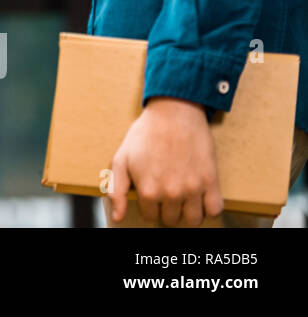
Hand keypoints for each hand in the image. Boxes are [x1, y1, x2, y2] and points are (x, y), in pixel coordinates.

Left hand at [107, 96, 223, 225]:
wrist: (173, 112)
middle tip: (166, 194)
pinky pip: (215, 210)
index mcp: (148, 190)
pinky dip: (209, 208)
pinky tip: (200, 198)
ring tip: (183, 200)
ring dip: (187, 213)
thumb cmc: (145, 134)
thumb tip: (118, 217)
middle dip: (166, 210)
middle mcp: (171, 194)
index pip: (150, 216)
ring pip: (193, 220)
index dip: (149, 206)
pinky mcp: (210, 181)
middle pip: (171, 220)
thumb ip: (117, 190)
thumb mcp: (121, 158)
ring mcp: (193, 188)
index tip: (151, 194)